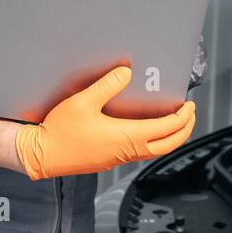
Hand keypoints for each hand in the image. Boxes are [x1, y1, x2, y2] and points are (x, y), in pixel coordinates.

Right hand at [15, 65, 195, 179]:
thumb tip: (126, 72)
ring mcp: (118, 158)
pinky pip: (141, 152)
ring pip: (156, 150)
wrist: (41, 156)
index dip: (182, 117)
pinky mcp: (110, 160)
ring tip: (175, 121)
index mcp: (126, 137)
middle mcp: (126, 151)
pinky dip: (154, 141)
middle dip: (184, 129)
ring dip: (170, 136)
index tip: (189, 106)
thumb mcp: (83, 102)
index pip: (166, 129)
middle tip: (190, 114)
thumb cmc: (60, 132)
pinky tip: (148, 130)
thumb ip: (106, 85)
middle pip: (168, 145)